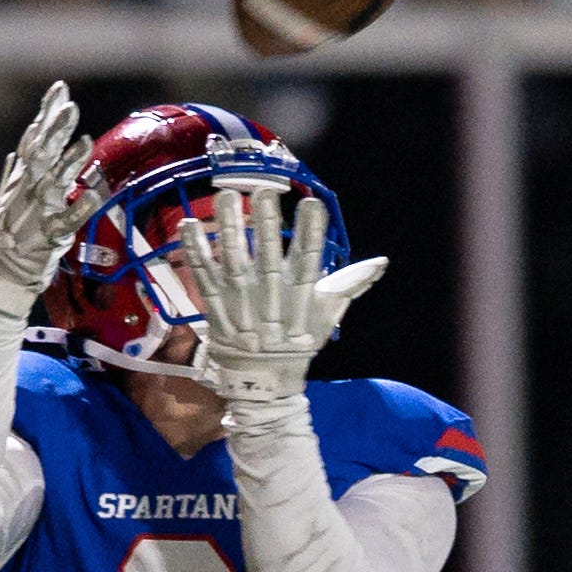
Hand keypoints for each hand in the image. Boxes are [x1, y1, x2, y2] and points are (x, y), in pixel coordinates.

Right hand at [0, 80, 101, 315]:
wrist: (3, 273)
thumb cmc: (13, 235)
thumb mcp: (13, 199)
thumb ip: (19, 173)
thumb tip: (19, 151)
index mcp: (24, 178)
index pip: (36, 137)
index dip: (48, 113)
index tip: (60, 89)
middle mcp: (29, 190)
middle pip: (43, 152)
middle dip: (56, 128)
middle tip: (70, 104)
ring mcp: (39, 212)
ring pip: (54, 181)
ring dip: (69, 162)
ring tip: (85, 140)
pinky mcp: (50, 236)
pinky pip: (68, 220)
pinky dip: (79, 207)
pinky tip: (94, 193)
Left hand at [176, 185, 388, 421]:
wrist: (265, 380)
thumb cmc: (300, 340)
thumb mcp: (330, 314)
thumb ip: (352, 284)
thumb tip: (382, 262)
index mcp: (301, 295)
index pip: (309, 260)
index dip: (311, 233)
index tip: (311, 203)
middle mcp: (270, 295)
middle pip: (269, 256)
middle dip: (266, 225)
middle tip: (264, 191)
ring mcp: (241, 300)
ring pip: (233, 260)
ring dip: (228, 229)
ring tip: (225, 196)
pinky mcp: (216, 305)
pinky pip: (203, 275)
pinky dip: (195, 251)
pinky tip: (189, 224)